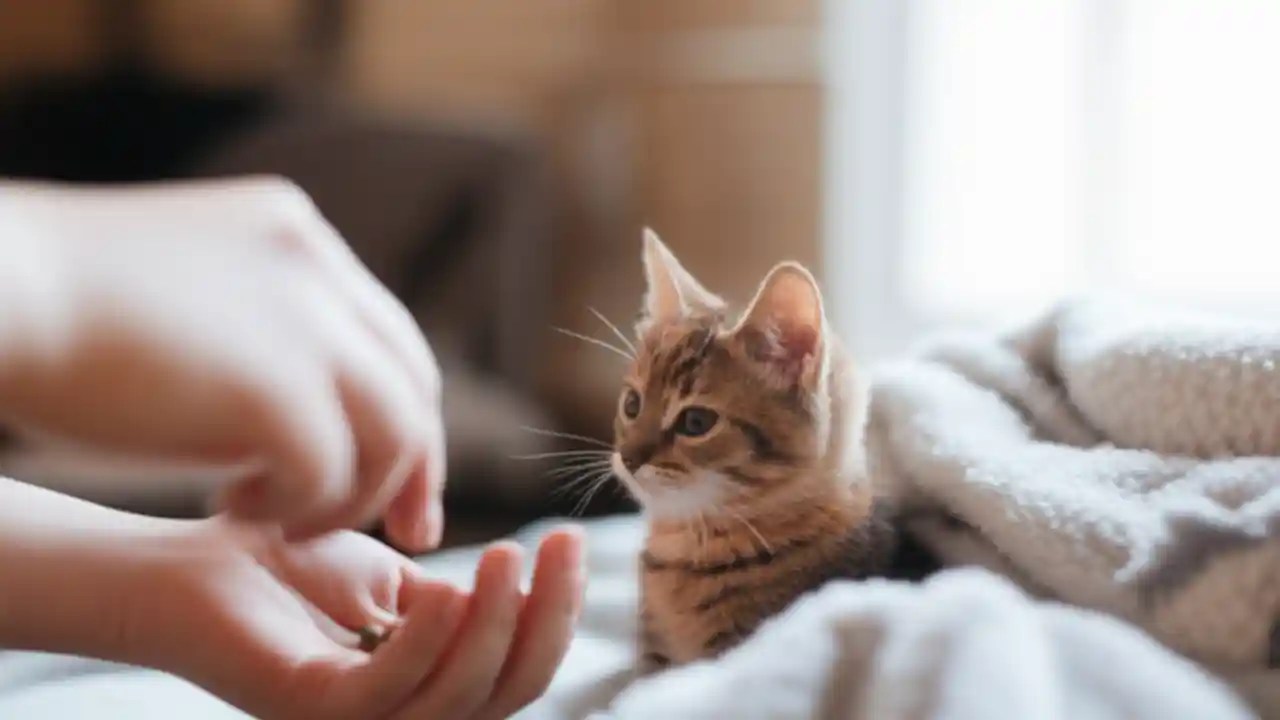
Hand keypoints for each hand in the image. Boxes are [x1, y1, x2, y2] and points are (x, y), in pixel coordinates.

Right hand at [0, 178, 442, 549]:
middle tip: (408, 534)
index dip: (401, 414)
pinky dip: (304, 508)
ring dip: (353, 495)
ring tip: (284, 523)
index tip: (396, 477)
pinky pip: (332, 472)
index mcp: (294, 236)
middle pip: (412, 384)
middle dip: (415, 469)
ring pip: (394, 435)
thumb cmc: (57, 307)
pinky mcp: (276, 387)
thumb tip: (294, 400)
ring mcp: (303, 324)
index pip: (388, 336)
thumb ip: (256, 325)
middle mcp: (316, 270)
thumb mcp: (188, 293)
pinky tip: (237, 513)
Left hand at [129, 519, 584, 719]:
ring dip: (494, 627)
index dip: (555, 615)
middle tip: (561, 546)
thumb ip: (453, 598)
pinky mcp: (306, 707)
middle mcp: (396, 718)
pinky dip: (427, 642)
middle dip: (545, 622)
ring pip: (456, 700)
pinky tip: (442, 586)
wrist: (184, 566)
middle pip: (502, 696)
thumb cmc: (287, 568)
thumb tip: (522, 590)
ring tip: (506, 556)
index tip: (571, 542)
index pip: (513, 674)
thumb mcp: (391, 579)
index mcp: (424, 690)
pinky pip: (387, 691)